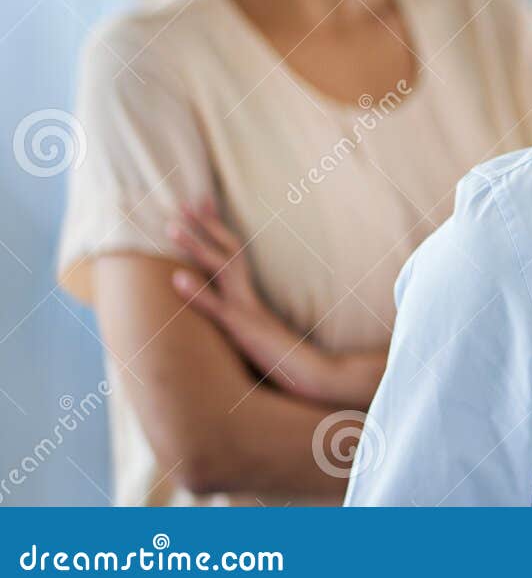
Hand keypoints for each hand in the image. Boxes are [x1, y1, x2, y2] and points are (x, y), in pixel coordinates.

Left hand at [168, 199, 336, 402]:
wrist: (315, 376)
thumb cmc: (290, 363)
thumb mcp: (261, 339)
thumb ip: (246, 324)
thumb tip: (232, 316)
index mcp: (252, 297)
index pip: (234, 253)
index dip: (217, 227)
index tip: (201, 203)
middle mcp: (250, 296)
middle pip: (226, 250)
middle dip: (203, 225)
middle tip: (180, 202)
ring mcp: (248, 310)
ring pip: (221, 269)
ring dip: (196, 246)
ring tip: (171, 227)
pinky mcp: (245, 331)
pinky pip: (218, 308)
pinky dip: (197, 292)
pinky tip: (175, 278)